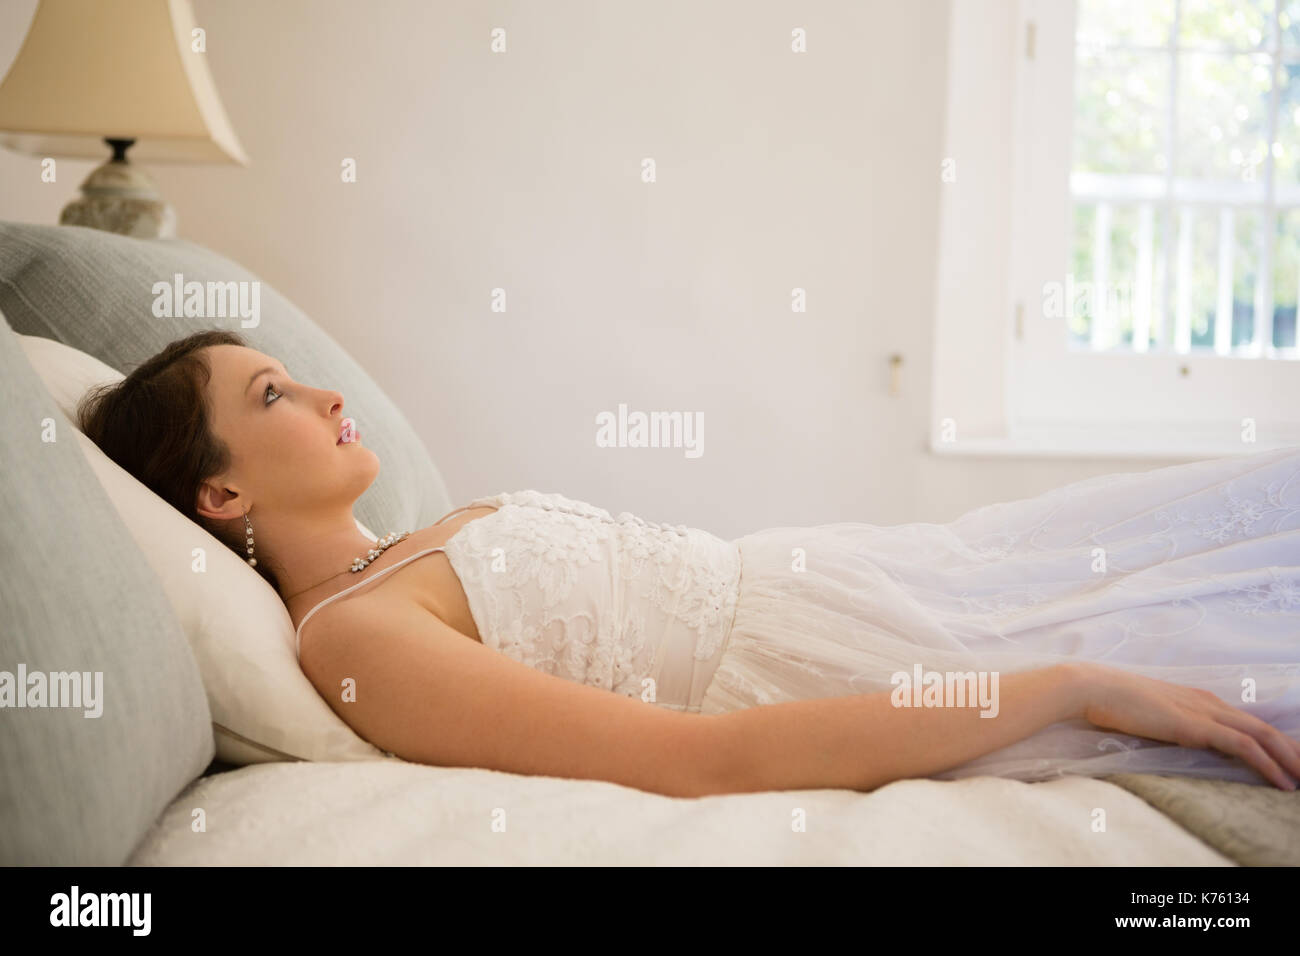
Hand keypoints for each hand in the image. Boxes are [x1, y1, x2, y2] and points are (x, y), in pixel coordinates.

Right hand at [1073, 662, 1299, 789]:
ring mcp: (1204, 712)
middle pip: (1264, 728)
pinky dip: (1268, 764)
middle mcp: (1209, 702)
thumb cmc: (1111, 700)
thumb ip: (1169, 722)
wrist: (1093, 687)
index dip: (1274, 742)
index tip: (1289, 759)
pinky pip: (1244, 746)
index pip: (1247, 721)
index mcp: (1198, 698)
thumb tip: (1176, 738)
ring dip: (1289, 759)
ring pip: (1263, 735)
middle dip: (1291, 751)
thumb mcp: (1149, 712)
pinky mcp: (1197, 725)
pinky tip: (1281, 781)